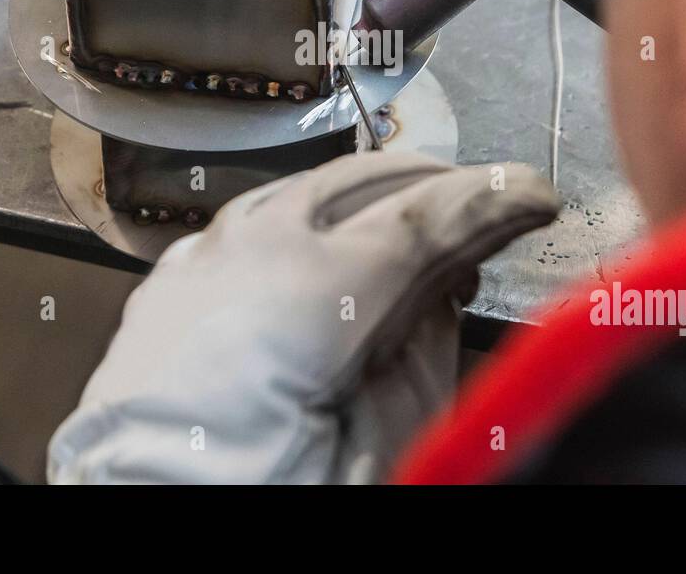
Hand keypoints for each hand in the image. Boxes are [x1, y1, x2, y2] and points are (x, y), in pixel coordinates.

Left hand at [48, 150, 558, 483]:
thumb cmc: (257, 487)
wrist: (153, 501)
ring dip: (372, 198)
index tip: (533, 195)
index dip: (491, 199)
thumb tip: (444, 287)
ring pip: (307, 188)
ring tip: (417, 233)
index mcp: (308, 295)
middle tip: (486, 210)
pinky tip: (330, 249)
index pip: (423, 217)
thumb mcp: (381, 441)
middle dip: (436, 187)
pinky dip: (307, 223)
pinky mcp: (177, 276)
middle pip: (364, 183)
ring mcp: (204, 257)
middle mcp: (247, 253)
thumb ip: (424, 347)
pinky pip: (255, 221)